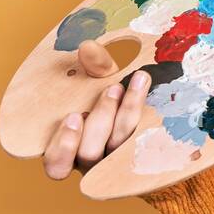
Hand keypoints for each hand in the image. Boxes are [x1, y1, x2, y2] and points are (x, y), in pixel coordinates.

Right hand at [42, 40, 150, 179]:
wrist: (150, 101)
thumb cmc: (113, 93)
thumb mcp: (100, 79)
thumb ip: (94, 67)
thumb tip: (88, 47)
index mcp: (73, 151)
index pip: (58, 166)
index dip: (62, 148)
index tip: (73, 115)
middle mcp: (95, 162)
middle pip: (90, 154)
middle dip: (101, 119)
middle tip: (113, 88)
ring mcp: (123, 159)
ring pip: (120, 148)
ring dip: (125, 116)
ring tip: (133, 84)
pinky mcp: (148, 152)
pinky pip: (150, 147)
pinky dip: (151, 125)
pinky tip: (155, 101)